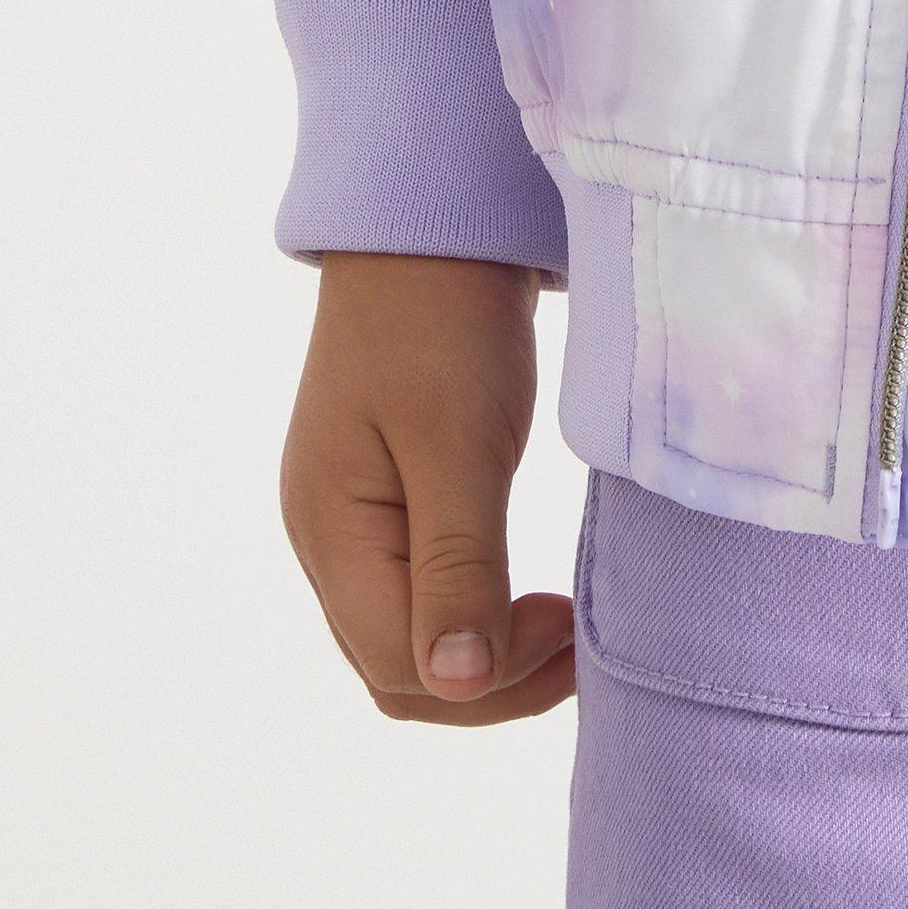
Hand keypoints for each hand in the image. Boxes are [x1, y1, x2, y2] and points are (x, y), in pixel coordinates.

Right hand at [280, 251, 577, 725]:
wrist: (432, 223)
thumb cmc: (445, 320)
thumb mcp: (459, 443)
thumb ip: (456, 567)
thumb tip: (456, 684)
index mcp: (330, 532)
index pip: (398, 668)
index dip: (488, 677)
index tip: (567, 624)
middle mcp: (326, 540)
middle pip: (396, 669)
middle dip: (490, 681)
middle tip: (580, 643)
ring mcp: (349, 520)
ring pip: (406, 639)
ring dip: (485, 655)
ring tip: (564, 627)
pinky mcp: (383, 497)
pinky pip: (416, 594)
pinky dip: (473, 614)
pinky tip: (529, 596)